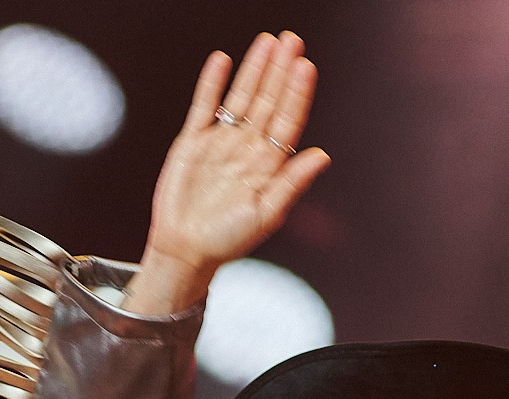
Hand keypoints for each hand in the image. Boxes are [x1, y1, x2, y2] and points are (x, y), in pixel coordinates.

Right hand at [123, 32, 330, 314]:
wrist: (185, 249)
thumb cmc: (228, 240)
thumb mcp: (267, 214)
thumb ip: (292, 183)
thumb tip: (323, 155)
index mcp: (269, 164)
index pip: (288, 120)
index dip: (297, 93)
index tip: (305, 66)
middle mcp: (248, 148)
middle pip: (268, 100)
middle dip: (279, 70)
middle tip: (292, 39)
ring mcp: (221, 142)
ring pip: (241, 97)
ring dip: (254, 69)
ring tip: (267, 42)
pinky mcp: (192, 142)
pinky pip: (204, 106)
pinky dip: (212, 83)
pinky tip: (223, 60)